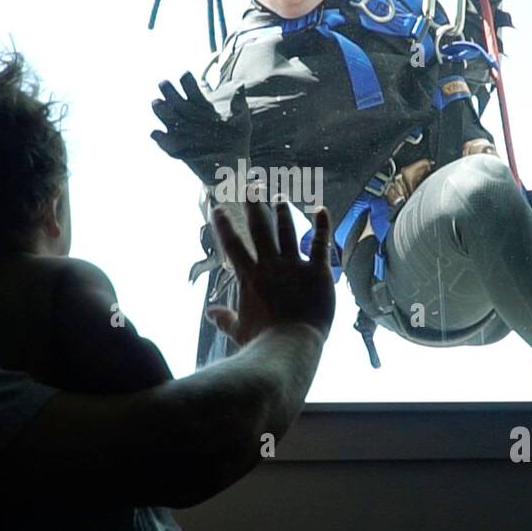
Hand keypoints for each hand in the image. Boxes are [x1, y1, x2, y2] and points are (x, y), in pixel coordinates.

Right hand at [151, 73, 250, 184]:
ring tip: (157, 102)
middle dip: (168, 90)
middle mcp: (187, 114)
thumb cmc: (237, 137)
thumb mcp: (241, 119)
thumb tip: (240, 86)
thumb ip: (238, 104)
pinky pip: (165, 142)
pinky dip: (160, 137)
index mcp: (200, 103)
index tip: (185, 75)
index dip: (186, 81)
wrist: (233, 164)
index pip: (189, 87)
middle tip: (163, 83)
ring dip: (160, 109)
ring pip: (166, 116)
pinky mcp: (177, 148)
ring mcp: (181, 130)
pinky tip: (156, 133)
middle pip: (173, 98)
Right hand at [205, 201, 334, 344]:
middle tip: (251, 187)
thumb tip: (209, 314)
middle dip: (254, 206)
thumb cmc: (263, 341)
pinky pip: (319, 243)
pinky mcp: (317, 271)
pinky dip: (322, 226)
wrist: (291, 343)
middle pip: (260, 228)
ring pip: (287, 231)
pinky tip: (322, 210)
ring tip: (280, 198)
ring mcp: (294, 266)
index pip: (233, 245)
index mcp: (249, 277)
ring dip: (283, 212)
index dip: (224, 226)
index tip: (217, 209)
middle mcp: (270, 265)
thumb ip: (224, 319)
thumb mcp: (238, 331)